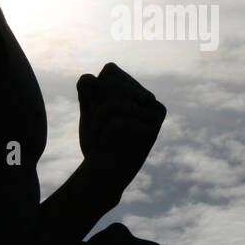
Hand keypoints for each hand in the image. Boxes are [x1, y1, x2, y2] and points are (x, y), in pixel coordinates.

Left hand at [77, 63, 166, 199]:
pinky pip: (119, 122)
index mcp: (137, 88)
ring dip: (98, 123)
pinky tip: (110, 146)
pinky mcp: (154, 130)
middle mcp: (149, 97)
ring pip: (113, 103)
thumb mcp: (88, 106)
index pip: (110, 71)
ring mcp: (155, 113)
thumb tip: (92, 80)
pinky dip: (106, 135)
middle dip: (97, 107)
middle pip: (111, 85)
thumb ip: (88, 87)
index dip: (96, 92)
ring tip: (105, 138)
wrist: (103, 173)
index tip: (97, 112)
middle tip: (101, 127)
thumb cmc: (96, 139)